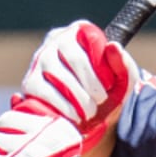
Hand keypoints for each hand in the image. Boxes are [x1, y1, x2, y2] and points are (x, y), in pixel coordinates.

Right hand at [19, 19, 138, 149]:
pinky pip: (43, 91)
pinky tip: (73, 116)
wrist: (93, 122)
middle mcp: (56, 41)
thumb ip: (125, 64)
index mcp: (79, 34)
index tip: (108, 85)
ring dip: (77, 96)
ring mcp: (39, 61)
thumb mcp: (124, 82)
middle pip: (72, 55)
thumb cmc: (110, 95)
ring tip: (89, 111)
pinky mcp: (30, 83)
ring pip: (57, 72)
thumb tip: (113, 47)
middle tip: (100, 101)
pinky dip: (61, 106)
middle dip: (90, 83)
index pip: (89, 38)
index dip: (99, 66)